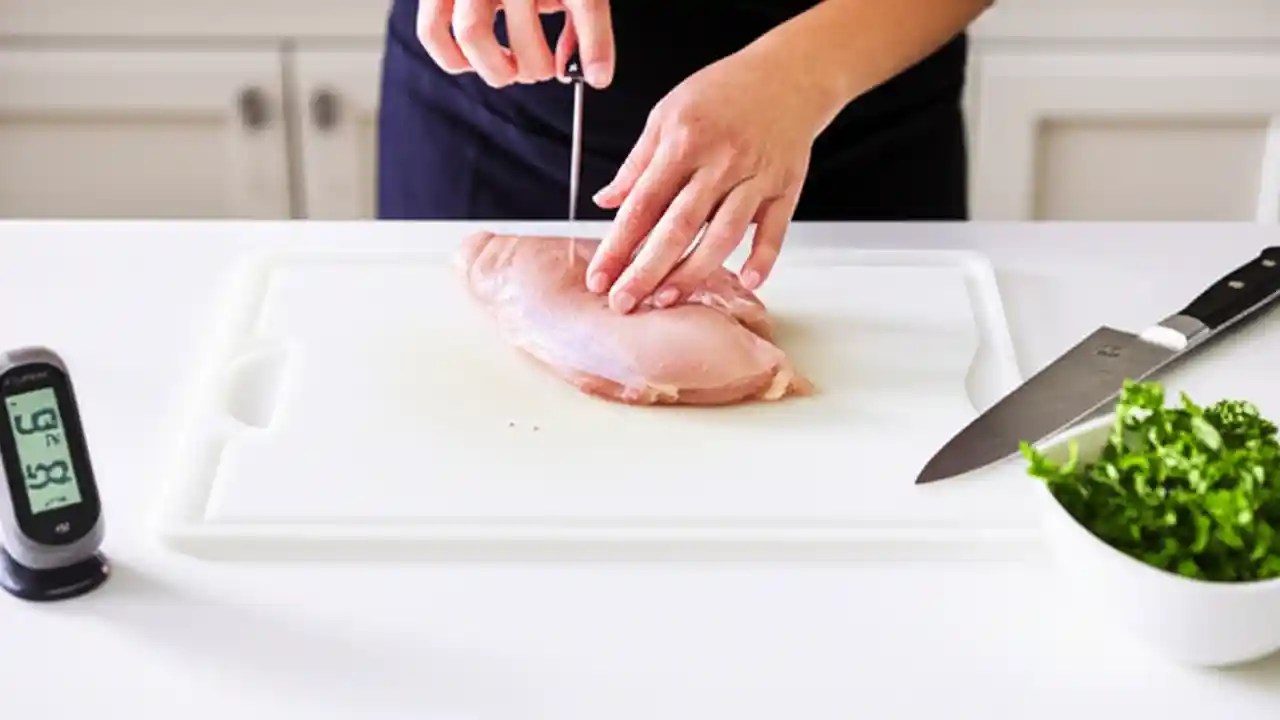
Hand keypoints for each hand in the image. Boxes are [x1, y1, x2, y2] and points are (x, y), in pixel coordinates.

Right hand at [416, 0, 613, 87]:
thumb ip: (582, 19)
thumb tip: (589, 70)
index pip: (583, 2)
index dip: (594, 45)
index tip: (597, 75)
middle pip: (522, 31)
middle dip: (535, 67)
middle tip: (540, 71)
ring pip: (472, 33)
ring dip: (494, 67)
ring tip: (509, 70)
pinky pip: (433, 30)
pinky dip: (453, 58)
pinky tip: (472, 61)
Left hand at [585, 45, 839, 313]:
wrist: (788, 74)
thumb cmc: (723, 93)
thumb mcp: (668, 114)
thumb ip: (637, 162)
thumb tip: (606, 201)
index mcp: (683, 141)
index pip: (643, 204)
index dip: (618, 244)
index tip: (599, 276)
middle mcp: (719, 161)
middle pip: (679, 226)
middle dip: (647, 270)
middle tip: (623, 303)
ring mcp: (755, 176)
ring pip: (723, 234)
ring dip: (694, 271)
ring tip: (667, 300)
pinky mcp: (785, 188)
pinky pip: (774, 229)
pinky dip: (763, 257)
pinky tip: (745, 281)